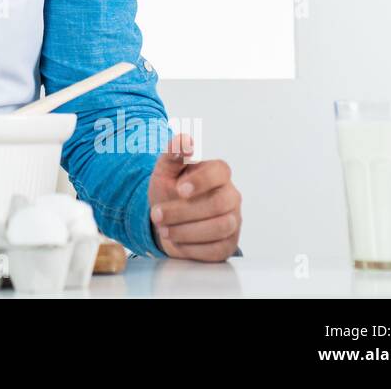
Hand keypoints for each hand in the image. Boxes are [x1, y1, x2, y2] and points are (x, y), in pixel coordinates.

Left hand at [147, 133, 240, 261]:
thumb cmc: (170, 190)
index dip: (201, 180)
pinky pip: (217, 249)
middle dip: (184, 211)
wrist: (167, 219)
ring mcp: (233, 221)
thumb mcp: (165, 170)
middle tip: (157, 215)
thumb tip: (184, 140)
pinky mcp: (228, 244)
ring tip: (164, 229)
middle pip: (219, 203)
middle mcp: (231, 196)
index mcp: (218, 174)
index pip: (220, 172)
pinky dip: (192, 247)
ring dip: (186, 230)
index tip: (179, 189)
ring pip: (220, 227)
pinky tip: (177, 242)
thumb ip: (173, 153)